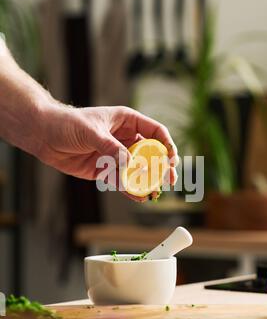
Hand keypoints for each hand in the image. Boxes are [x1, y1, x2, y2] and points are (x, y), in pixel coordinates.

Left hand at [38, 104, 177, 201]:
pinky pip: (123, 181)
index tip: (171, 159)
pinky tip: (139, 197)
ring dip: (147, 181)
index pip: (155, 132)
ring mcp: (116, 155)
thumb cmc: (67, 124)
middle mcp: (125, 138)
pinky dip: (131, 189)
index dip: (166, 145)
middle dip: (162, 167)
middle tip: (170, 180)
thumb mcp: (91, 132)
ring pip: (138, 170)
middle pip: (151, 153)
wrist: (44, 135)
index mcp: (127, 121)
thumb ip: (111, 148)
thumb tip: (132, 164)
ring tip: (155, 193)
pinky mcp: (105, 169)